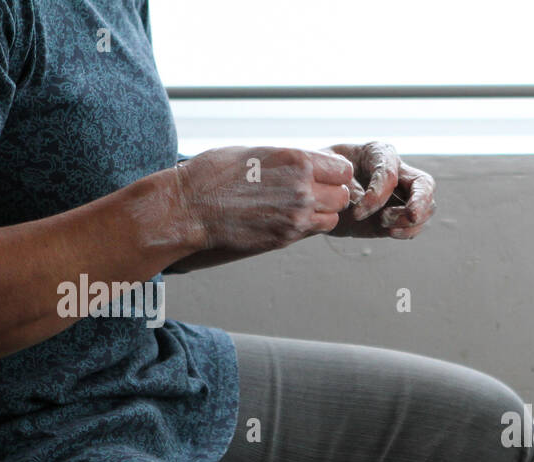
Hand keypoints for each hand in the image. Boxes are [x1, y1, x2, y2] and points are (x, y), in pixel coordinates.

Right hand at [174, 146, 355, 254]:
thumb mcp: (257, 152)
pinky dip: (309, 225)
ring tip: (301, 206)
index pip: (342, 170)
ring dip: (322, 211)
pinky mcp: (287, 237)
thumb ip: (289, 160)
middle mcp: (302, 189)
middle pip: (342, 195)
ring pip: (332, 216)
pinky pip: (313, 231)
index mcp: (296, 161)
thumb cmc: (215, 174)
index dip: (335, 173)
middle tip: (315, 192)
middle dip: (331, 193)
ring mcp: (297, 217)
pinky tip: (289, 217)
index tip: (324, 174)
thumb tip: (308, 165)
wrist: (191, 207)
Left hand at [324, 142, 435, 238]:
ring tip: (384, 225)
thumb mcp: (323, 167)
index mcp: (378, 153)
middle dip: (419, 201)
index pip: (389, 172)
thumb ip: (339, 175)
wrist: (320, 195)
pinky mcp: (401, 216)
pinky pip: (416, 225)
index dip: (377, 195)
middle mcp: (398, 171)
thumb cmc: (322, 174)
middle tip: (411, 216)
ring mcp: (403, 195)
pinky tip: (390, 232)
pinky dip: (408, 231)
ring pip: (427, 206)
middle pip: (424, 184)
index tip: (358, 213)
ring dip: (410, 220)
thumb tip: (358, 192)